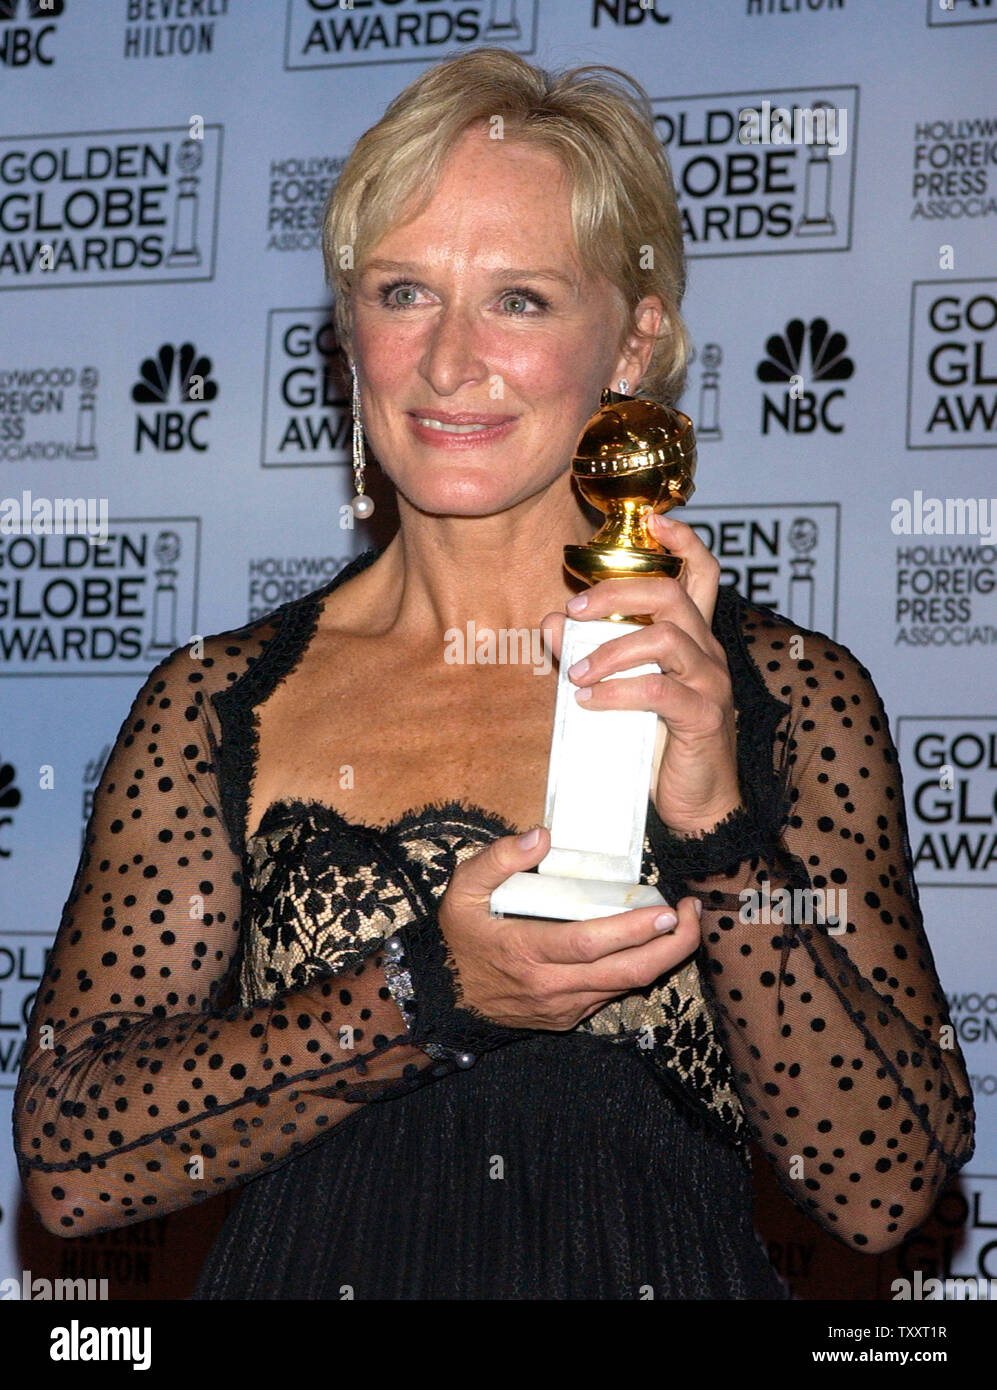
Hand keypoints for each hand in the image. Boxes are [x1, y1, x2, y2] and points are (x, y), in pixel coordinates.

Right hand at [437, 826, 701, 1030]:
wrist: (444, 998)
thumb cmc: (458, 937)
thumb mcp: (463, 889)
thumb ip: (498, 858)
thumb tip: (542, 835)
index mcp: (526, 951)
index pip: (589, 945)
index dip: (632, 930)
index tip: (664, 910)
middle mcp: (551, 985)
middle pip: (626, 974)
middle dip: (671, 946)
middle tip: (692, 913)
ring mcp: (563, 1006)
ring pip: (627, 988)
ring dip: (663, 958)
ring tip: (683, 923)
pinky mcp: (569, 1017)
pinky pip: (613, 995)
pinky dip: (639, 970)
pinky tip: (653, 944)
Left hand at [541, 512, 740, 836]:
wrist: (694, 805)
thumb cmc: (657, 743)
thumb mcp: (618, 692)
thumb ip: (586, 654)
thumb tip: (551, 621)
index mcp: (693, 638)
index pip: (702, 574)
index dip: (683, 542)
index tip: (654, 520)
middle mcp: (708, 652)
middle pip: (671, 596)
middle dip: (617, 593)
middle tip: (575, 611)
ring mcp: (712, 683)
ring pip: (666, 639)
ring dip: (611, 650)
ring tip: (575, 674)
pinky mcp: (706, 718)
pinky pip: (661, 692)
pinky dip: (618, 692)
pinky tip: (590, 703)